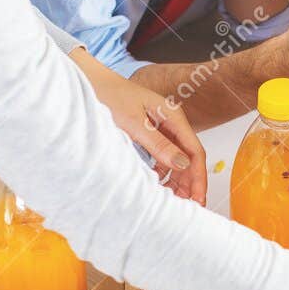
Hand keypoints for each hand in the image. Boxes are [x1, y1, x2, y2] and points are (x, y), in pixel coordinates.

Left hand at [76, 52, 206, 202]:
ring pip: (176, 159)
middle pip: (189, 157)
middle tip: (190, 206)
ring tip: (177, 200)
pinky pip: (163, 157)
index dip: (198, 177)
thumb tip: (182, 164)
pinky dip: (164, 173)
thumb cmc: (109, 95)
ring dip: (178, 180)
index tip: (198, 197)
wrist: (90, 83)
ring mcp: (162, 128)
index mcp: (173, 116)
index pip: (195, 152)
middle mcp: (171, 122)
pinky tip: (161, 186)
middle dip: (191, 182)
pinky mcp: (150, 134)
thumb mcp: (134, 123)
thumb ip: (158, 144)